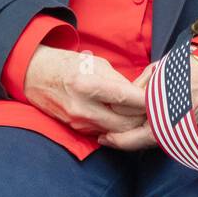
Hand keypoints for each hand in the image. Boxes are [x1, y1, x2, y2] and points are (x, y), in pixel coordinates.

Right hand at [22, 46, 147, 136]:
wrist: (34, 74)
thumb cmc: (69, 64)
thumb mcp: (97, 64)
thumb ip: (120, 82)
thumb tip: (143, 94)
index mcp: (88, 85)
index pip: (128, 99)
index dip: (149, 100)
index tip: (163, 96)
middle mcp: (83, 108)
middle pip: (126, 123)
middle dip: (144, 116)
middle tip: (157, 106)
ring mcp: (79, 122)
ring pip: (118, 132)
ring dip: (133, 123)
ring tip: (144, 110)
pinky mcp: (77, 129)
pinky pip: (106, 131)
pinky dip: (118, 125)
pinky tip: (126, 114)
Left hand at [97, 51, 197, 150]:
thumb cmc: (184, 68)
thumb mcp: (156, 72)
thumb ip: (138, 89)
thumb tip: (119, 103)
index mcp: (163, 107)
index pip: (136, 129)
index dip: (118, 136)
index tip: (103, 133)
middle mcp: (172, 122)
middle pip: (143, 142)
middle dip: (122, 142)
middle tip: (105, 140)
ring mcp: (179, 128)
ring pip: (152, 142)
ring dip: (133, 142)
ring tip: (115, 139)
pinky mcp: (184, 129)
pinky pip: (162, 138)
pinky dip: (147, 138)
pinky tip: (135, 134)